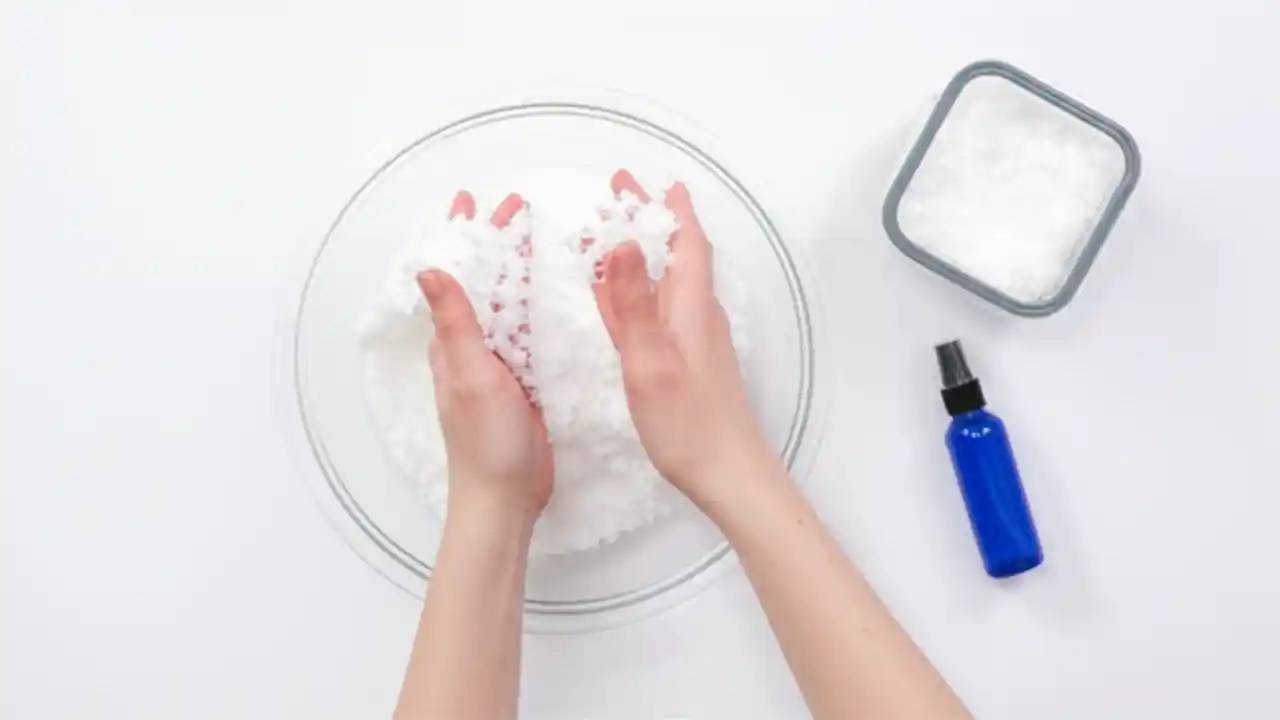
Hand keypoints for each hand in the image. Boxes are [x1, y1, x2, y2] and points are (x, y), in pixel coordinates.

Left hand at [418, 191, 553, 523]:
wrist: (504, 498)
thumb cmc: (485, 442)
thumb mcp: (471, 375)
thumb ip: (455, 323)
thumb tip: (429, 267)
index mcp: (455, 342)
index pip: (459, 274)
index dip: (466, 236)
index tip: (475, 199)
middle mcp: (474, 348)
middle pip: (486, 282)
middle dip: (497, 242)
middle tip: (517, 206)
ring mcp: (500, 366)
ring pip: (509, 305)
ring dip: (520, 269)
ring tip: (539, 236)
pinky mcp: (524, 384)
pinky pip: (530, 334)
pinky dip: (539, 307)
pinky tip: (555, 296)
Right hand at [593, 170, 772, 508]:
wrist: (729, 475)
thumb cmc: (689, 425)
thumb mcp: (650, 362)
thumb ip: (633, 305)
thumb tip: (624, 242)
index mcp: (692, 309)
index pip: (687, 244)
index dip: (669, 210)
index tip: (647, 182)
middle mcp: (698, 317)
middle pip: (677, 257)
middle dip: (649, 223)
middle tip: (619, 195)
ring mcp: (694, 342)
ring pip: (666, 285)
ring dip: (642, 257)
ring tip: (610, 236)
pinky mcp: (687, 365)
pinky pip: (659, 314)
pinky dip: (638, 295)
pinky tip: (620, 303)